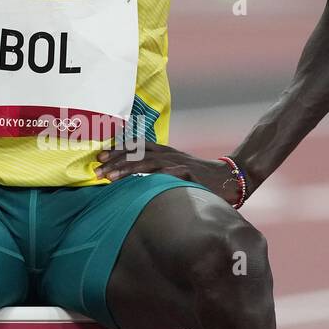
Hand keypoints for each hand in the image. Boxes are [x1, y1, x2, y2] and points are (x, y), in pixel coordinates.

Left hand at [95, 140, 234, 199]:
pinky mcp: (188, 173)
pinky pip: (166, 174)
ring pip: (147, 162)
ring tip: (109, 177)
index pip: (137, 146)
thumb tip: (136, 182)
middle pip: (137, 152)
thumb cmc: (201, 179)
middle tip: (97, 169)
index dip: (117, 150)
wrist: (231, 178)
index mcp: (165, 152)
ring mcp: (178, 163)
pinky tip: (138, 183)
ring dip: (126, 169)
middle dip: (115, 160)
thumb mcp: (176, 172)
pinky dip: (151, 176)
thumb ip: (158, 174)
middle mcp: (169, 154)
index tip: (99, 156)